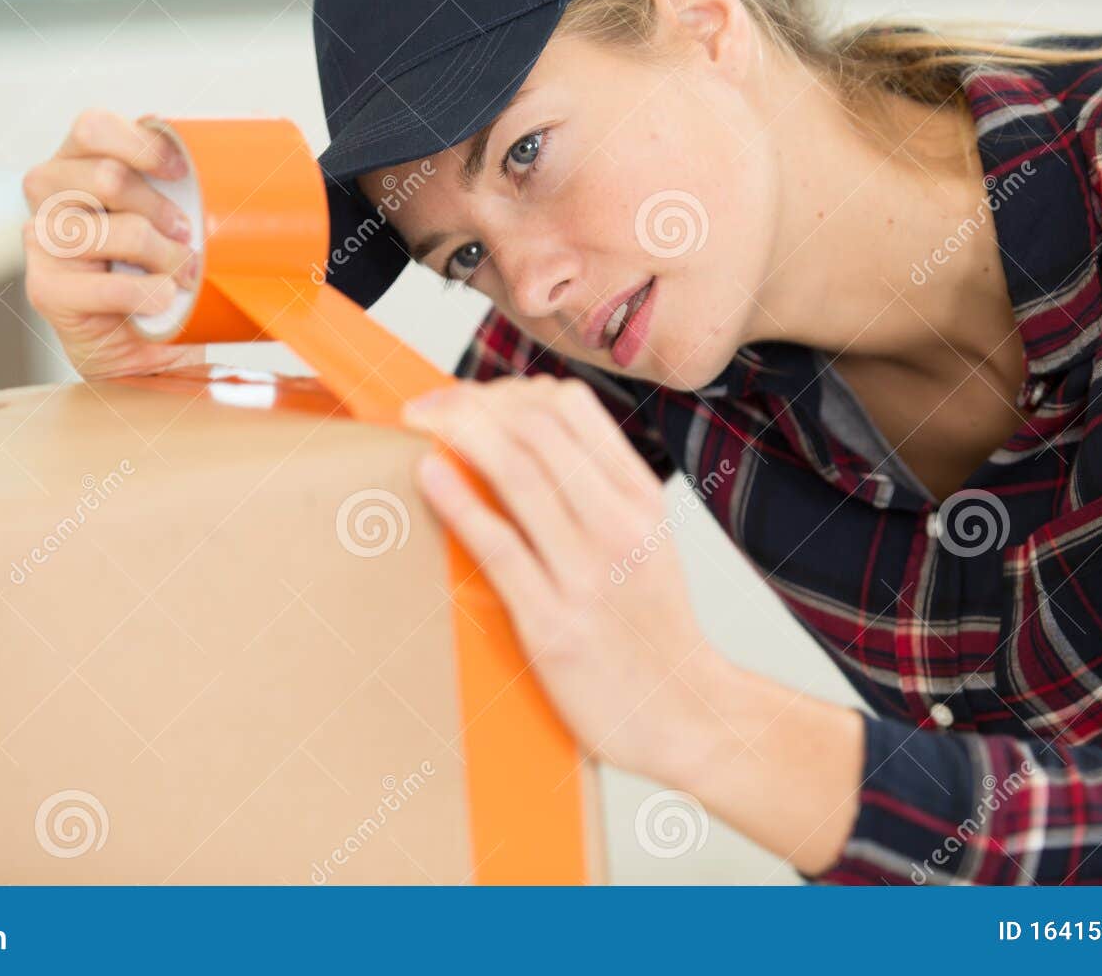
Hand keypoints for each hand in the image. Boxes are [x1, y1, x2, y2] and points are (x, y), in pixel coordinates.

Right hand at [21, 108, 207, 379]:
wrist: (143, 343)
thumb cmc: (158, 267)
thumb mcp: (172, 212)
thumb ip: (186, 175)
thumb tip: (253, 128)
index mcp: (79, 160)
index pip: (93, 127)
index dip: (140, 144)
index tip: (179, 170)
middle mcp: (51, 193)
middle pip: (107, 176)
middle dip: (161, 210)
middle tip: (184, 234)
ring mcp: (42, 239)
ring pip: (115, 230)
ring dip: (163, 256)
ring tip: (180, 274)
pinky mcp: (45, 287)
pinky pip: (107, 286)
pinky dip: (147, 294)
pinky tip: (162, 299)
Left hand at [401, 375, 732, 785]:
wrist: (681, 714)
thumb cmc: (649, 627)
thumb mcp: (645, 539)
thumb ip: (597, 488)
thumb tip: (524, 433)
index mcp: (640, 500)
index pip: (573, 408)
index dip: (510, 388)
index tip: (470, 396)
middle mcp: (618, 528)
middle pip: (537, 430)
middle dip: (472, 403)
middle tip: (428, 405)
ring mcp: (587, 577)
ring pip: (519, 475)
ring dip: (459, 433)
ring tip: (420, 422)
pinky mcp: (554, 626)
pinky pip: (499, 549)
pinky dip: (458, 501)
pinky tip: (428, 473)